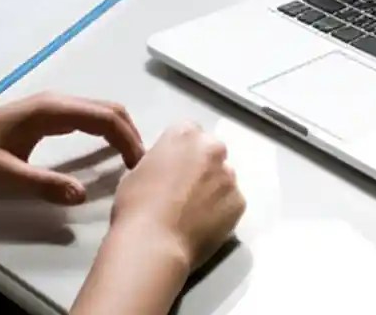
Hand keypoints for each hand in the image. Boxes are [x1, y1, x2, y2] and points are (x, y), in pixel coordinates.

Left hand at [0, 92, 143, 203]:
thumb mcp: (5, 177)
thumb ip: (44, 185)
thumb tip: (81, 195)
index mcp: (52, 111)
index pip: (105, 119)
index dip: (128, 140)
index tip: (139, 166)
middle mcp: (56, 102)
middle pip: (109, 109)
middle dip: (131, 133)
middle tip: (142, 165)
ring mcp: (51, 107)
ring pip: (100, 111)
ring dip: (121, 131)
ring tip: (131, 160)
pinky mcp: (46, 116)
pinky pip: (88, 117)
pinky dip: (107, 131)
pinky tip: (107, 151)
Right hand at [110, 121, 245, 268]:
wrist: (153, 243)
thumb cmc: (135, 205)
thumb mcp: (137, 171)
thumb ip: (159, 162)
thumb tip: (166, 170)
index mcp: (184, 134)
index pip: (188, 132)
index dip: (180, 151)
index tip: (173, 167)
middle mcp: (213, 148)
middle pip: (211, 152)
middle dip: (202, 165)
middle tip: (185, 189)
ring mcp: (229, 176)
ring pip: (224, 177)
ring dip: (213, 188)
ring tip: (195, 212)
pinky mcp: (239, 202)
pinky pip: (231, 202)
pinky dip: (221, 211)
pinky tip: (204, 226)